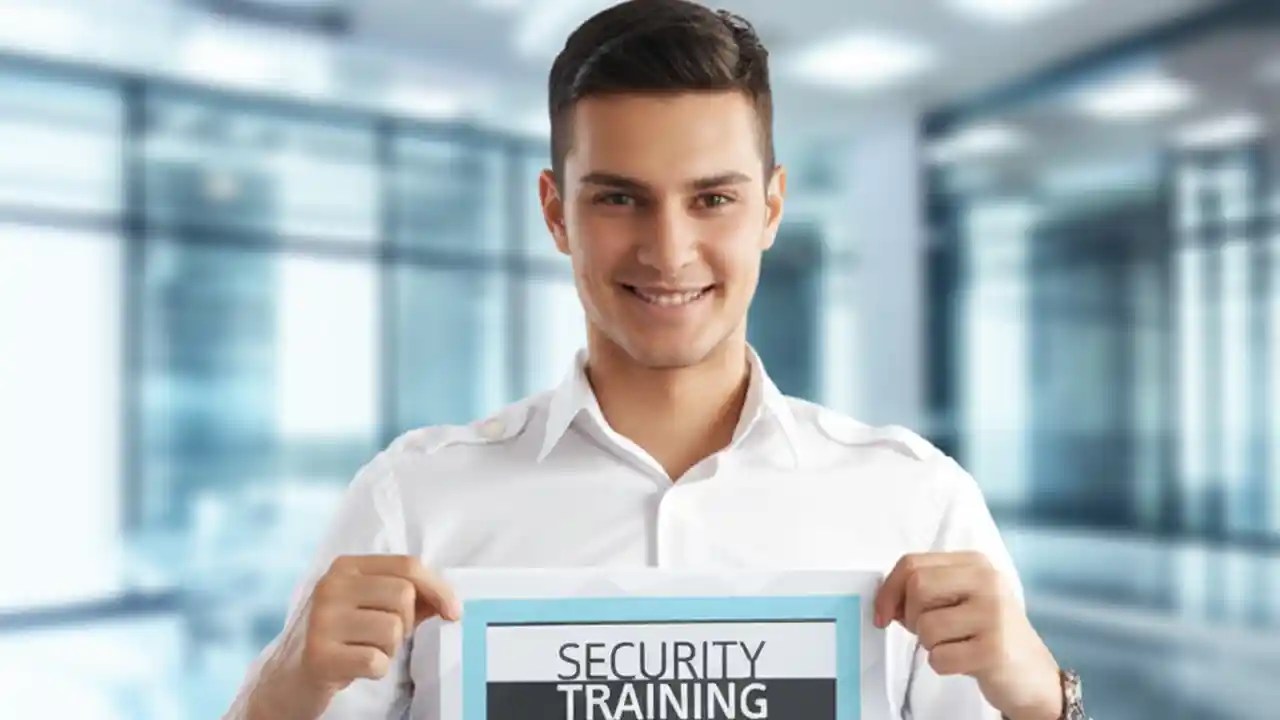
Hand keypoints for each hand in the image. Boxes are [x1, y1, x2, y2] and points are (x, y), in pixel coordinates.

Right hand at [248, 555, 460, 719]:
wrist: (289, 679)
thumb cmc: (341, 639)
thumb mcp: (369, 607)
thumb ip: (408, 597)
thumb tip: (450, 603)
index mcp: (345, 566)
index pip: (408, 565)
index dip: (438, 588)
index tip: (453, 612)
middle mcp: (331, 586)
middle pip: (404, 596)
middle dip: (406, 623)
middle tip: (384, 637)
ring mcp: (321, 619)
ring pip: (393, 629)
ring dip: (389, 649)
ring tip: (365, 651)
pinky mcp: (320, 655)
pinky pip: (376, 660)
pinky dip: (376, 669)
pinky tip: (355, 667)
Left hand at [873, 552, 1061, 719]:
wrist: (1033, 675)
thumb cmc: (986, 634)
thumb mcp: (959, 600)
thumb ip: (924, 591)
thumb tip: (885, 602)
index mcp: (975, 563)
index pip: (912, 563)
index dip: (888, 590)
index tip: (882, 613)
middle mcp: (987, 581)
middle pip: (916, 588)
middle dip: (909, 616)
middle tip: (925, 632)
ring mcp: (993, 614)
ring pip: (926, 626)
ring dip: (929, 645)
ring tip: (955, 646)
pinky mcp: (994, 650)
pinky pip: (939, 658)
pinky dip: (941, 665)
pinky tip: (965, 662)